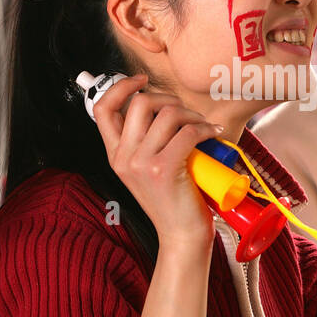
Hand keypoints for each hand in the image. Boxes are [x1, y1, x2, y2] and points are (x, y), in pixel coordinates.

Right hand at [92, 74, 220, 247]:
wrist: (181, 235)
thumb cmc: (173, 200)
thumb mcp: (148, 168)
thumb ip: (146, 140)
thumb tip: (163, 105)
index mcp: (115, 155)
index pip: (102, 108)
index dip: (121, 86)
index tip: (142, 80)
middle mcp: (123, 158)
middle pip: (139, 102)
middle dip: (168, 98)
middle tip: (186, 111)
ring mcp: (141, 164)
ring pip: (167, 113)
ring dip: (192, 114)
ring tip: (203, 126)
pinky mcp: (163, 170)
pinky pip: (187, 132)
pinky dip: (205, 128)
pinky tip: (214, 133)